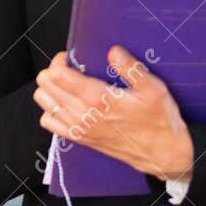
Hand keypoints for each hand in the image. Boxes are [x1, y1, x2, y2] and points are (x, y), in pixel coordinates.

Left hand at [33, 44, 194, 181]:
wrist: (162, 154)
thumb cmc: (159, 122)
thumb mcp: (154, 89)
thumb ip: (131, 68)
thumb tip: (114, 51)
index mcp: (97, 98)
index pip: (57, 74)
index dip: (61, 60)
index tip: (73, 57)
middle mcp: (82, 114)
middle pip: (45, 84)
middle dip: (54, 70)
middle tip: (72, 69)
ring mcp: (78, 127)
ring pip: (43, 100)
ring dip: (51, 88)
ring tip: (68, 84)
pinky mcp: (79, 138)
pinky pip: (49, 121)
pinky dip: (52, 109)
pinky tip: (68, 104)